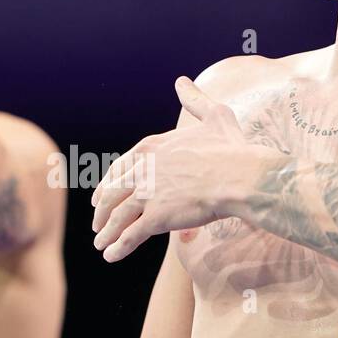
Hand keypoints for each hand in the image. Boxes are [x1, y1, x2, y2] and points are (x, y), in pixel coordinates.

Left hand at [91, 76, 274, 261]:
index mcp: (153, 147)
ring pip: (118, 216)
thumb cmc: (231, 148)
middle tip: (96, 221)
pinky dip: (118, 247)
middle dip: (102, 209)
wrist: (240, 176)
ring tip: (100, 244)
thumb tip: (182, 81)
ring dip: (106, 232)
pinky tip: (110, 256)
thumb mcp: (213, 115)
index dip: (109, 182)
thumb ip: (194, 100)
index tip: (100, 194)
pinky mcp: (157, 217)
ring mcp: (148, 193)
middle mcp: (144, 169)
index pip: (121, 166)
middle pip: (113, 191)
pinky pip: (130, 235)